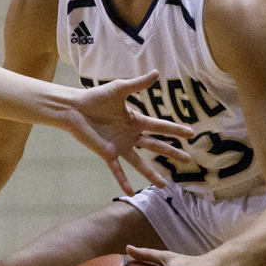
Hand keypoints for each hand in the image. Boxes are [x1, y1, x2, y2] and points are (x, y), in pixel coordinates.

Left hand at [61, 72, 195, 194]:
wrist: (74, 109)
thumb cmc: (95, 98)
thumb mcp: (120, 89)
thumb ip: (138, 84)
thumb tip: (157, 73)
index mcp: (135, 120)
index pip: (160, 126)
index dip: (175, 130)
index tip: (191, 133)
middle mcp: (131, 135)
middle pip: (156, 146)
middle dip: (171, 153)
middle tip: (188, 159)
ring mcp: (120, 146)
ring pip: (140, 163)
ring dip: (152, 174)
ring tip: (164, 185)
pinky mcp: (108, 153)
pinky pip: (117, 170)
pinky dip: (123, 180)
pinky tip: (131, 192)